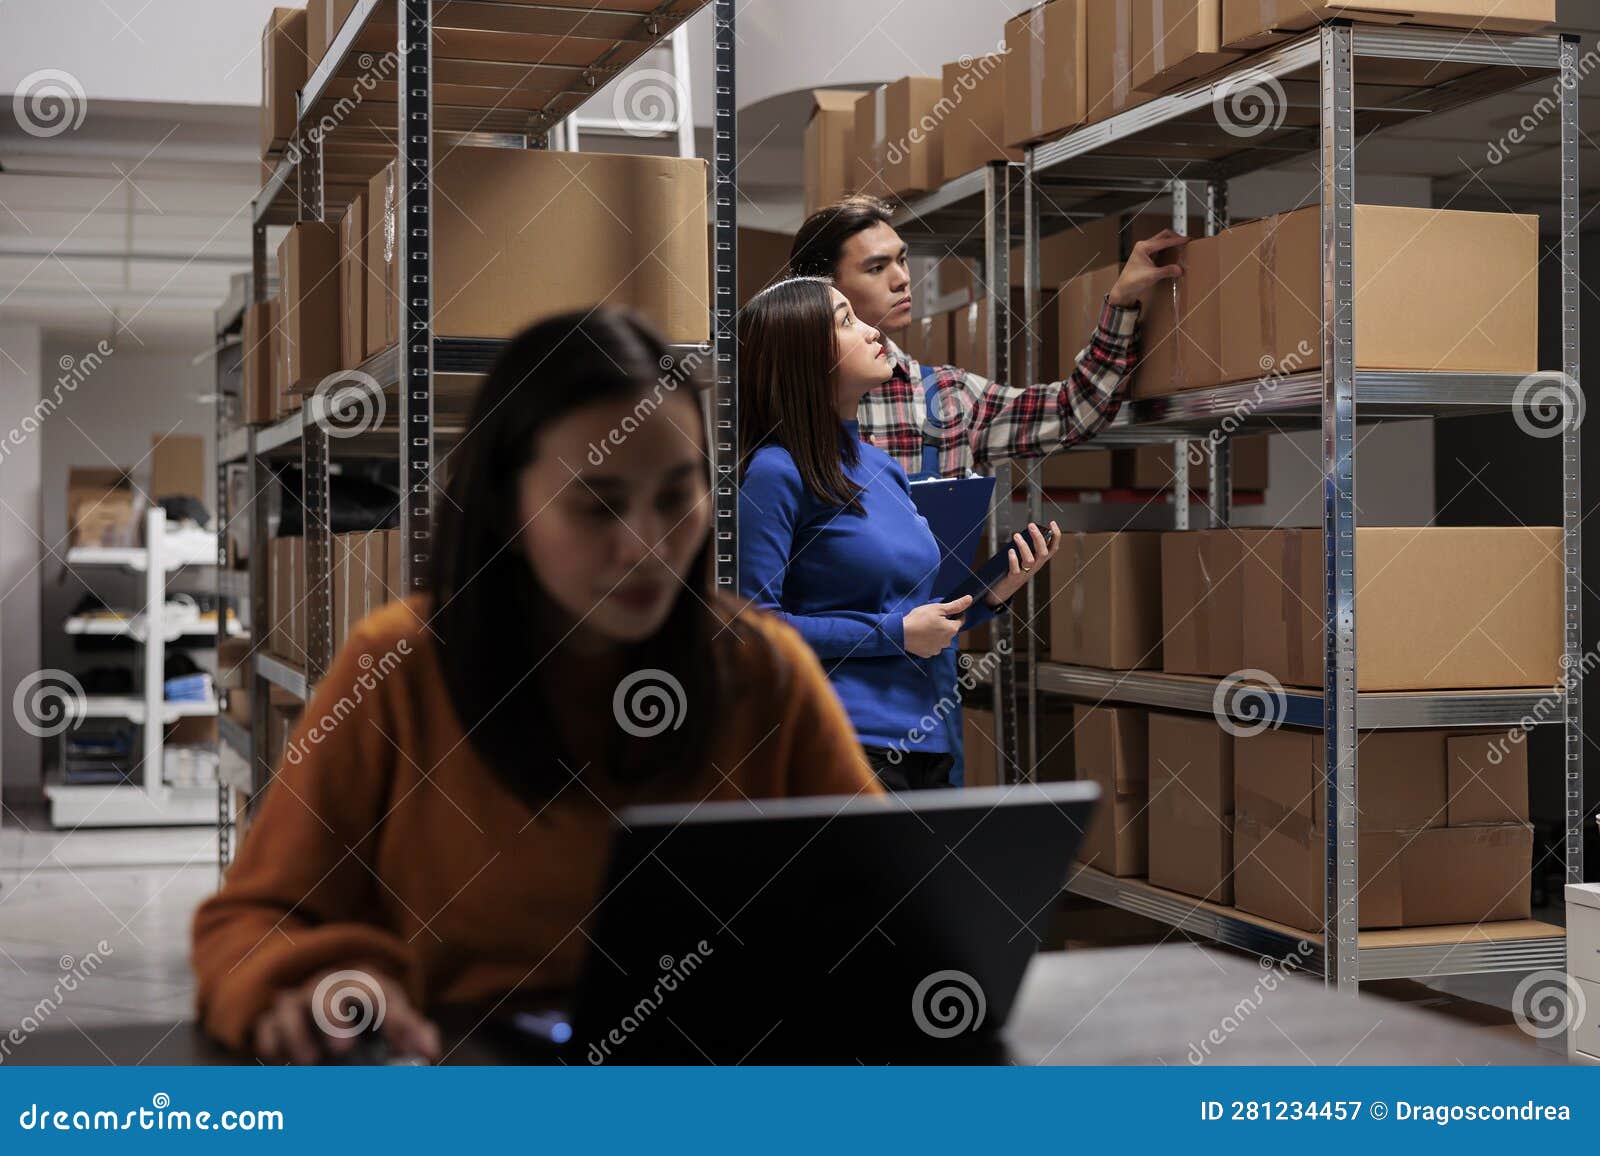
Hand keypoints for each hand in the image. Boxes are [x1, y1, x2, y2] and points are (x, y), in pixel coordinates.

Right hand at [252, 967, 439, 1064]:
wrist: (328, 998)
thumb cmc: (367, 1013)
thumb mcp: (395, 1015)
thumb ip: (415, 1033)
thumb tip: (429, 1054)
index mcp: (365, 983)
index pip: (381, 995)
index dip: (395, 1020)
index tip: (403, 1045)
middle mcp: (327, 986)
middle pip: (326, 993)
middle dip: (332, 1019)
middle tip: (343, 1049)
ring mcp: (296, 1001)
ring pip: (287, 1006)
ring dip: (296, 1034)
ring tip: (310, 1063)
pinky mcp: (272, 1019)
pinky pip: (265, 1026)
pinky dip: (271, 1043)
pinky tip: (282, 1063)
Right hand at [902, 595, 971, 658]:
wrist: (901, 633)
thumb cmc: (919, 619)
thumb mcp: (938, 608)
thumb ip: (955, 605)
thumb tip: (969, 599)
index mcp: (952, 629)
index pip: (960, 620)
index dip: (956, 614)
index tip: (947, 611)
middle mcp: (947, 642)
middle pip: (950, 631)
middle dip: (945, 624)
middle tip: (933, 618)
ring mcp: (937, 649)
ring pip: (941, 639)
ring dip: (937, 634)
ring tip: (926, 627)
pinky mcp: (928, 654)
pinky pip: (932, 646)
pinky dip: (929, 641)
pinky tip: (922, 635)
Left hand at [985, 521, 1060, 606]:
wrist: (1004, 590)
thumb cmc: (1014, 569)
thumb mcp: (1025, 557)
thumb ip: (1028, 546)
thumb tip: (1028, 531)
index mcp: (1040, 560)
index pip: (1053, 548)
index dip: (1056, 536)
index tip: (1052, 523)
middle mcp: (1036, 566)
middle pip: (1043, 552)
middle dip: (1038, 538)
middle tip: (1031, 525)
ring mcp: (1026, 573)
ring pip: (1030, 560)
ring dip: (1024, 547)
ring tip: (1016, 536)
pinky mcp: (1014, 578)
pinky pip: (1016, 570)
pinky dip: (1014, 560)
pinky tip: (1010, 551)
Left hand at [1107, 229, 1189, 306]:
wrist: (1124, 290)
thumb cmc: (1132, 282)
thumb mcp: (1152, 276)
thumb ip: (1166, 271)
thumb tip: (1180, 269)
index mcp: (1143, 247)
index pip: (1164, 241)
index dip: (1177, 240)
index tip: (1188, 240)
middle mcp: (1143, 246)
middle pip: (1163, 236)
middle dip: (1175, 238)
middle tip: (1186, 242)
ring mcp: (1144, 250)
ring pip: (1162, 241)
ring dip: (1172, 243)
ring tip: (1182, 247)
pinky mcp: (1146, 256)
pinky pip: (1160, 248)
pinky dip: (1168, 249)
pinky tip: (1174, 254)